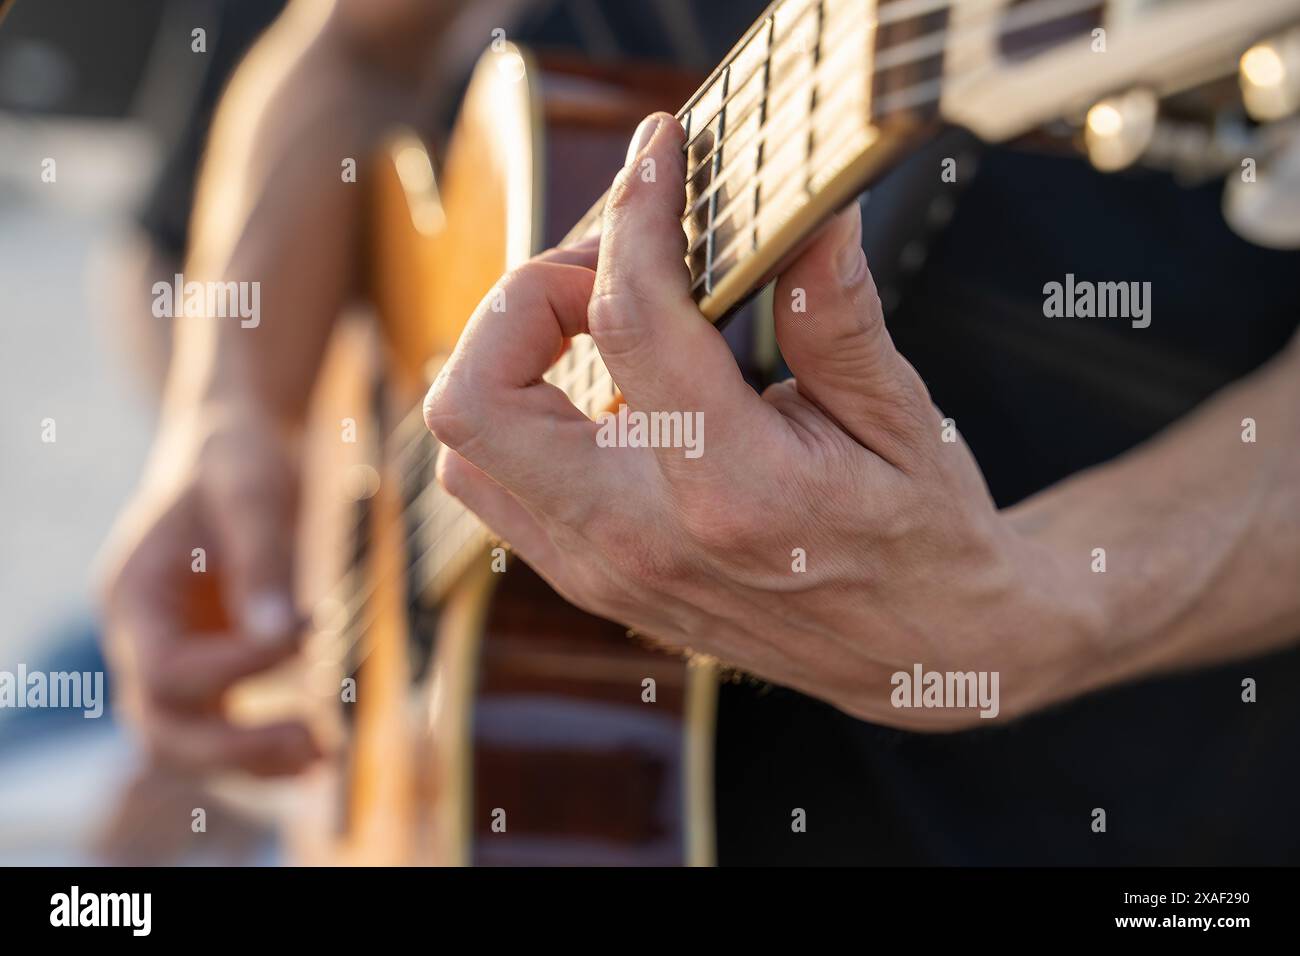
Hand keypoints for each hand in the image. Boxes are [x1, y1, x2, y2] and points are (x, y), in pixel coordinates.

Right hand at [100, 400, 320, 772]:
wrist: (236, 448)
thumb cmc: (240, 459)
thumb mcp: (254, 494)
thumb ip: (264, 563)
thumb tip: (284, 639)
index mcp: (134, 593)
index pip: (164, 667)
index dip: (234, 668)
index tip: (309, 630)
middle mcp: (141, 637)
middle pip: (160, 728)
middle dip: (234, 749)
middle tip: (316, 743)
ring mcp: (171, 657)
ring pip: (188, 744)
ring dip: (251, 762)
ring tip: (325, 755)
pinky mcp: (209, 669)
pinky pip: (223, 728)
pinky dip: (264, 748)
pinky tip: (321, 748)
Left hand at [423, 113, 1101, 729]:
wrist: (918, 653)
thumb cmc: (921, 535)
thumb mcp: (903, 417)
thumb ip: (839, 310)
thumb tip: (806, 210)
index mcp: (735, 488)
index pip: (628, 320)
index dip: (634, 213)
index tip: (659, 155)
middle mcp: (643, 539)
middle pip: (478, 394)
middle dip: (524, 295)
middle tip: (608, 270)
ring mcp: (603, 571)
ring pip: (464, 444)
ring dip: (506, 359)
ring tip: (597, 324)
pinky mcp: (591, 583)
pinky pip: (493, 487)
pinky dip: (516, 418)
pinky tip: (597, 390)